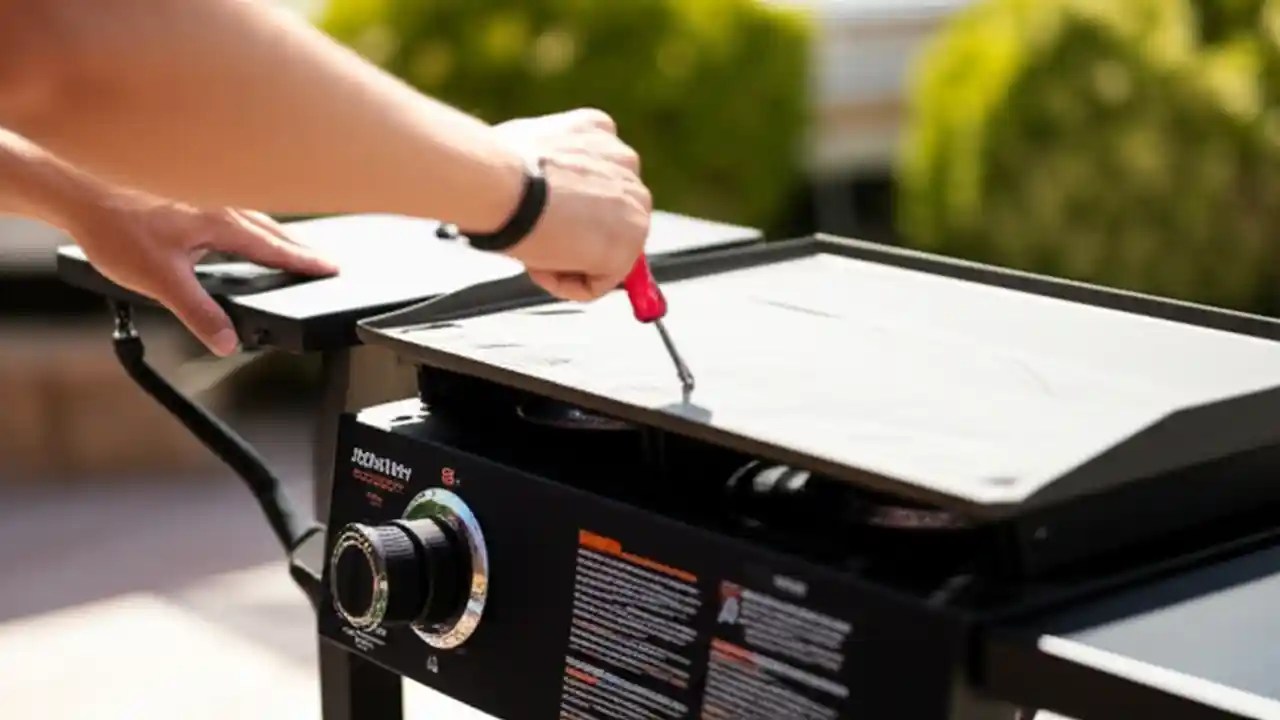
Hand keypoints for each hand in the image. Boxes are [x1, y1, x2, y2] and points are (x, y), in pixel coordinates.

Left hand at [67, 190, 337, 355]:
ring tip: (285, 247)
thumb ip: (198, 313)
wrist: (76, 189)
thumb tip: (226, 339)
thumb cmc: (115, 227)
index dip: (305, 261)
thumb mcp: (160, 281)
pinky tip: (235, 229)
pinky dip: (246, 222)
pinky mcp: (184, 192)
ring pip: (251, 216)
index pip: (275, 247)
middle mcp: (218, 204)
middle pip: (271, 228)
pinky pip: (230, 208)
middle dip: (298, 246)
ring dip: (273, 233)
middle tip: (321, 261)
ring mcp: (201, 195)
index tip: (332, 268)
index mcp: (221, 223)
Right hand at [491, 109, 651, 301]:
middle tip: (532, 235)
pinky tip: (539, 263)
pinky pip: (598, 282)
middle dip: (572, 237)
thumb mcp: (525, 148)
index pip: (597, 180)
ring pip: (604, 253)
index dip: (565, 207)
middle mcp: (626, 162)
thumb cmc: (496, 168)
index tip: (536, 215)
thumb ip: (547, 167)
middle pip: (609, 218)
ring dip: (567, 262)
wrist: (503, 184)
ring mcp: (635, 204)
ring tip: (532, 247)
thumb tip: (535, 190)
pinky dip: (567, 285)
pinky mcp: (630, 244)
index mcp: (599, 131)